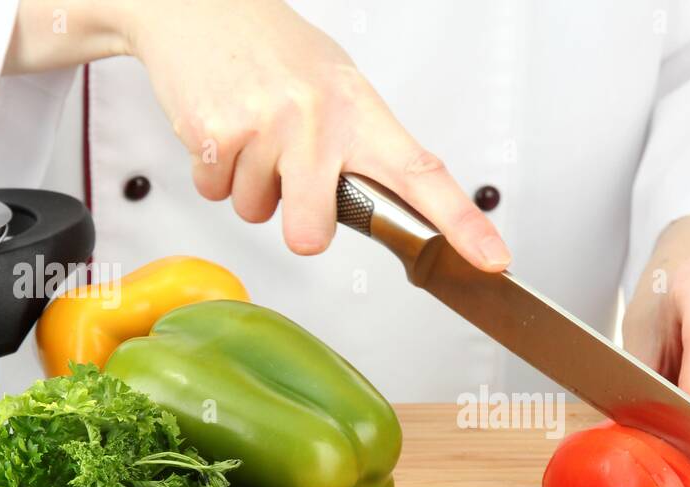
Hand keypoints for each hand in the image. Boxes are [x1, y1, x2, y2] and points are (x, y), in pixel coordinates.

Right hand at [5, 0, 510, 270]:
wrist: (197, 7)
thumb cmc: (274, 51)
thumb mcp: (337, 89)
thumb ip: (364, 148)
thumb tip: (393, 207)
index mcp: (359, 112)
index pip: (423, 175)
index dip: (461, 224)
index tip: (491, 258)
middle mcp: (316, 121)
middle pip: (312, 233)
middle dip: (300, 224)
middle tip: (294, 181)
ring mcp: (263, 128)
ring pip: (257, 213)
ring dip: (253, 184)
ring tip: (254, 132)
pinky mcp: (211, 134)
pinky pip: (216, 192)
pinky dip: (216, 170)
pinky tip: (225, 129)